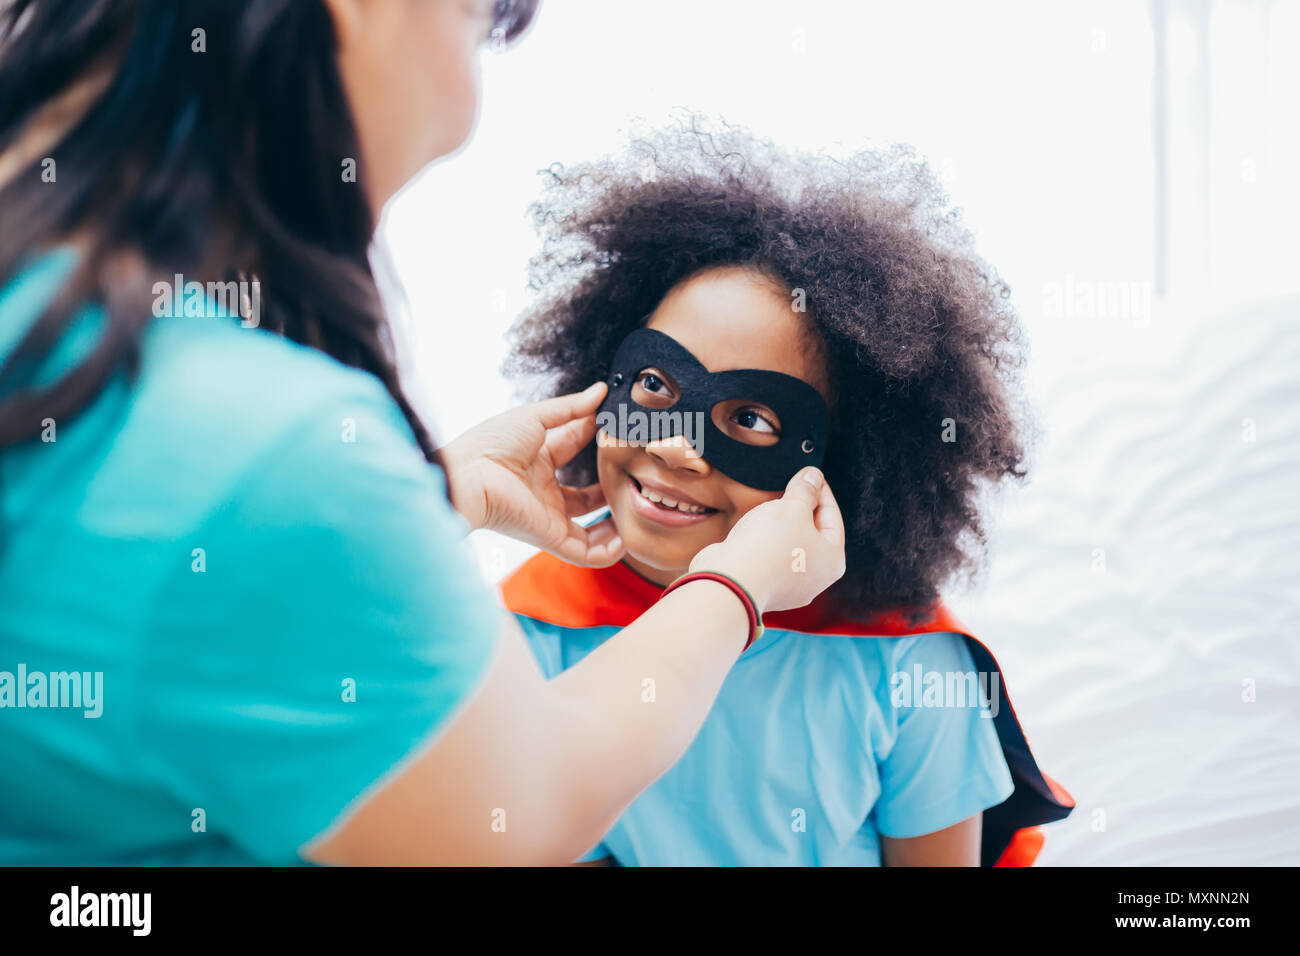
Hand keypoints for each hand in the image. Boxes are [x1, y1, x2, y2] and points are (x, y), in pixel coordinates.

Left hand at [440, 382, 624, 566]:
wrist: (469, 477)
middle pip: (586, 495)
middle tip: (638, 473)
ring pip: (590, 528)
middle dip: (612, 487)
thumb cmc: (490, 445)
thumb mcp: (535, 417)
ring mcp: (549, 517)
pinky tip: (627, 538)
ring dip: (615, 523)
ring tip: (639, 510)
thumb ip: (571, 408)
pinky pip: (586, 553)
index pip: (576, 452)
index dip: (599, 443)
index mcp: (537, 461)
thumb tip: (601, 391)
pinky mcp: (551, 537)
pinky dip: (608, 551)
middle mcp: (544, 492)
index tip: (624, 433)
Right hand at [688, 466, 844, 612]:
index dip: (821, 491)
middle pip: (813, 533)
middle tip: (791, 486)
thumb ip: (805, 490)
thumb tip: (813, 476)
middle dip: (802, 508)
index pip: (833, 517)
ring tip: (771, 506)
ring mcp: (789, 586)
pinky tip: (756, 527)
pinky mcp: (764, 586)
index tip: (810, 475)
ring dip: (782, 525)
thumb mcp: (792, 507)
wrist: (729, 581)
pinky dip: (766, 541)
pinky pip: (770, 557)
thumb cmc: (768, 546)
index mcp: (832, 561)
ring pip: (791, 545)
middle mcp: (814, 578)